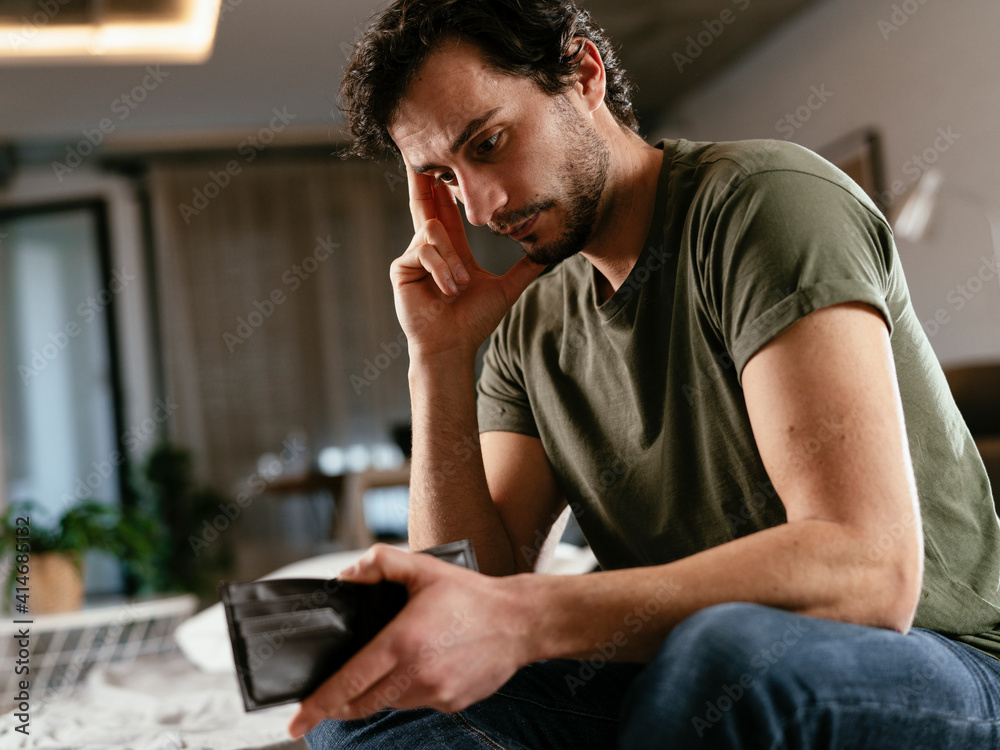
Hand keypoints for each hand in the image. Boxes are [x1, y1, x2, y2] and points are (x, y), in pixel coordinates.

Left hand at [287, 544, 530, 736]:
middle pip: (361, 703)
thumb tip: (348, 574)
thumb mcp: (424, 568)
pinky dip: (407, 691)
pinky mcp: (450, 704)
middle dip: (337, 705)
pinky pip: (416, 704)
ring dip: (376, 693)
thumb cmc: (472, 595)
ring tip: (384, 667)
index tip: (296, 723)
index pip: (348, 682)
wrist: (520, 622)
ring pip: (389, 703)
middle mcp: (416, 674)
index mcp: (403, 642)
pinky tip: (420, 667)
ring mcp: (435, 693)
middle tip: (324, 701)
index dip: (318, 705)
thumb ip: (381, 563)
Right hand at [392, 170, 543, 357]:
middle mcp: (429, 247)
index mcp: (451, 247)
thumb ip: (525, 268)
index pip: (446, 208)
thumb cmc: (474, 321)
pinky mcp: (401, 268)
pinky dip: (441, 269)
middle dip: (422, 177)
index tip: (442, 160)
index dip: (444, 184)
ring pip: (434, 230)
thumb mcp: (506, 289)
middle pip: (424, 202)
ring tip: (460, 286)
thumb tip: (549, 254)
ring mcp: (413, 256)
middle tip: (417, 149)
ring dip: (452, 260)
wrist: (454, 345)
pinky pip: (424, 250)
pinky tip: (448, 290)